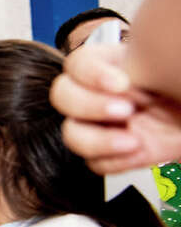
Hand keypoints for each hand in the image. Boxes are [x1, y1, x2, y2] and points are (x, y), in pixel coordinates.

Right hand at [51, 43, 180, 172]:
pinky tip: (141, 152)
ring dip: (97, 140)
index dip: (91, 74)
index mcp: (110, 65)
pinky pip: (95, 163)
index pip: (77, 63)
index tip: (122, 83)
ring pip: (71, 133)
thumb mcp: (165, 65)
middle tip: (126, 111)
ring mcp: (102, 125)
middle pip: (62, 96)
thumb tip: (130, 71)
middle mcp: (98, 94)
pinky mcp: (112, 153)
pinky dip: (116, 161)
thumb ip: (142, 64)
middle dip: (89, 105)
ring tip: (134, 140)